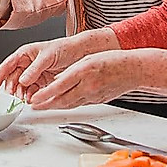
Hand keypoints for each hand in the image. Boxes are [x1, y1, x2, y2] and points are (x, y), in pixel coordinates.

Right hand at [0, 37, 80, 95]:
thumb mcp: (47, 57)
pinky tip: (31, 99)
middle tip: (12, 96)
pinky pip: (32, 90)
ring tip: (22, 99)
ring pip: (21, 85)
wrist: (79, 53)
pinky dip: (30, 95)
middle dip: (11, 87)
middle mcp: (27, 63)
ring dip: (20, 93)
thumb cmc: (63, 48)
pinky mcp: (42, 81)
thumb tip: (22, 80)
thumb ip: (34, 69)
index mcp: (25, 53)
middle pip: (13, 77)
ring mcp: (34, 73)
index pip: (7, 65)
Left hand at [23, 50, 144, 110]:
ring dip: (55, 106)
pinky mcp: (98, 100)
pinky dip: (68, 105)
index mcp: (83, 72)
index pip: (60, 86)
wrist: (133, 69)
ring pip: (71, 104)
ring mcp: (94, 95)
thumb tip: (56, 81)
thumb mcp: (87, 59)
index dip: (45, 94)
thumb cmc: (112, 60)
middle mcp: (88, 86)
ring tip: (42, 107)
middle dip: (46, 105)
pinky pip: (80, 104)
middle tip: (33, 106)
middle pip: (63, 99)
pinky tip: (61, 104)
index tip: (33, 99)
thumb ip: (72, 71)